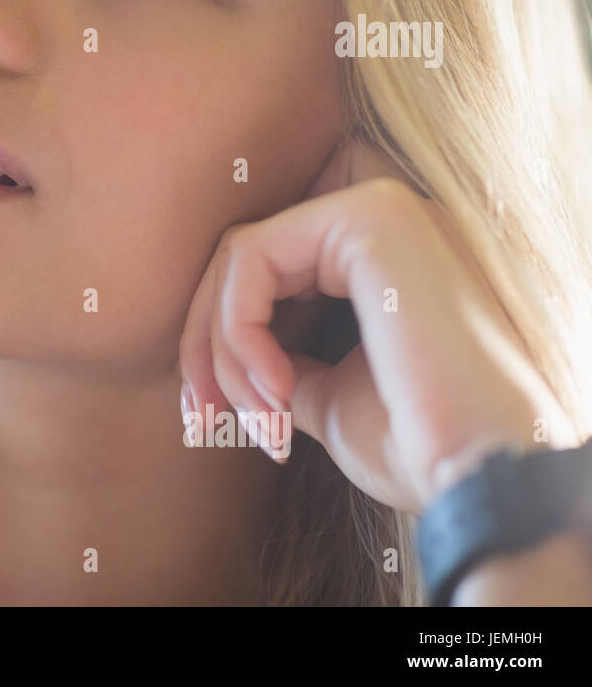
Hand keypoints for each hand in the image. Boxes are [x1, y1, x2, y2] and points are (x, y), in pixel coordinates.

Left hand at [178, 140, 579, 513]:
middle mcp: (382, 218)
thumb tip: (223, 353)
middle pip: (240, 261)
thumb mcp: (322, 393)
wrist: (482, 477)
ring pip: (239, 258)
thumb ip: (277, 356)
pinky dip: (240, 331)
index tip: (205, 417)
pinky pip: (252, 258)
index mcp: (377, 256)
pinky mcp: (368, 218)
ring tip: (262, 419)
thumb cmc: (415, 444)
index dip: (213, 347)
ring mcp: (378, 210)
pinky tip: (277, 388)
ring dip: (224, 351)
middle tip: (203, 420)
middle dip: (206, 349)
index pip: (257, 272)